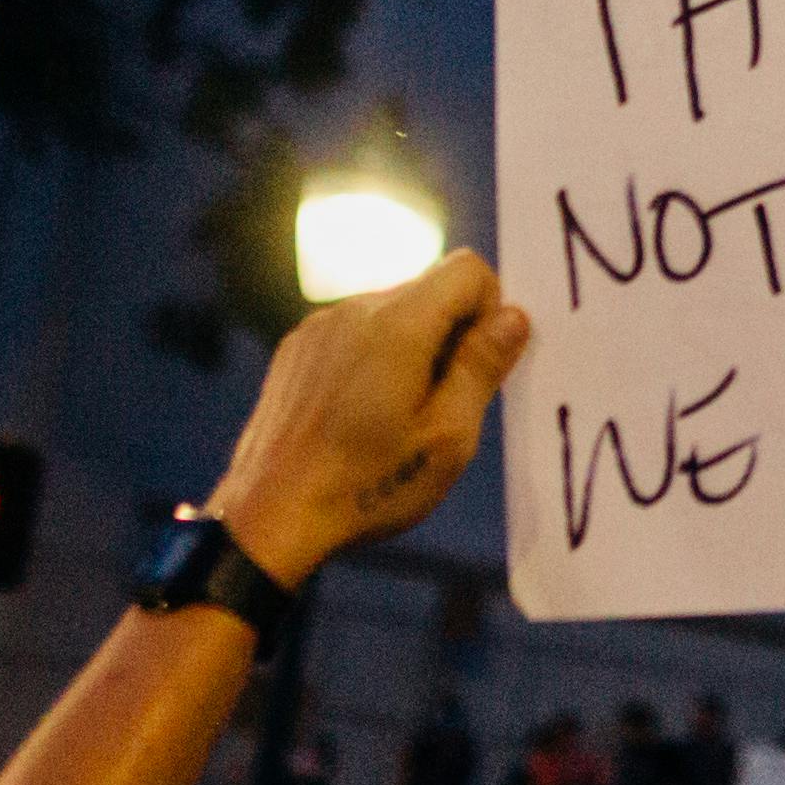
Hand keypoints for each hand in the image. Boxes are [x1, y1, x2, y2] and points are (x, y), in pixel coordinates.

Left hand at [203, 252, 529, 588]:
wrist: (270, 516)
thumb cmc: (366, 486)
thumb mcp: (446, 439)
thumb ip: (482, 368)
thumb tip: (514, 318)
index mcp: (397, 325)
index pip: (468, 269)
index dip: (490, 310)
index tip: (481, 365)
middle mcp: (354, 310)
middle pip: (429, 290)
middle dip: (452, 334)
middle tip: (443, 406)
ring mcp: (318, 327)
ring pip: (391, 313)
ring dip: (412, 349)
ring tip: (398, 419)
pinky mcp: (296, 349)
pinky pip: (354, 333)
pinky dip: (372, 359)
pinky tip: (360, 416)